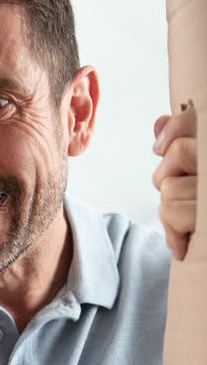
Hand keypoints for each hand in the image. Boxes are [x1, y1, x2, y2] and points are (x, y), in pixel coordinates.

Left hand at [152, 105, 197, 259]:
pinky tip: (188, 243)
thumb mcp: (197, 179)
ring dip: (172, 209)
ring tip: (195, 223)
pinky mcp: (205, 220)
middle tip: (188, 199)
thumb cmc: (202, 220)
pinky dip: (173, 230)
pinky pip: (170, 210)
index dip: (174, 131)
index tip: (163, 149)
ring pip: (168, 185)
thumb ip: (183, 144)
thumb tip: (161, 122)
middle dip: (169, 177)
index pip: (192, 121)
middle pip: (178, 152)